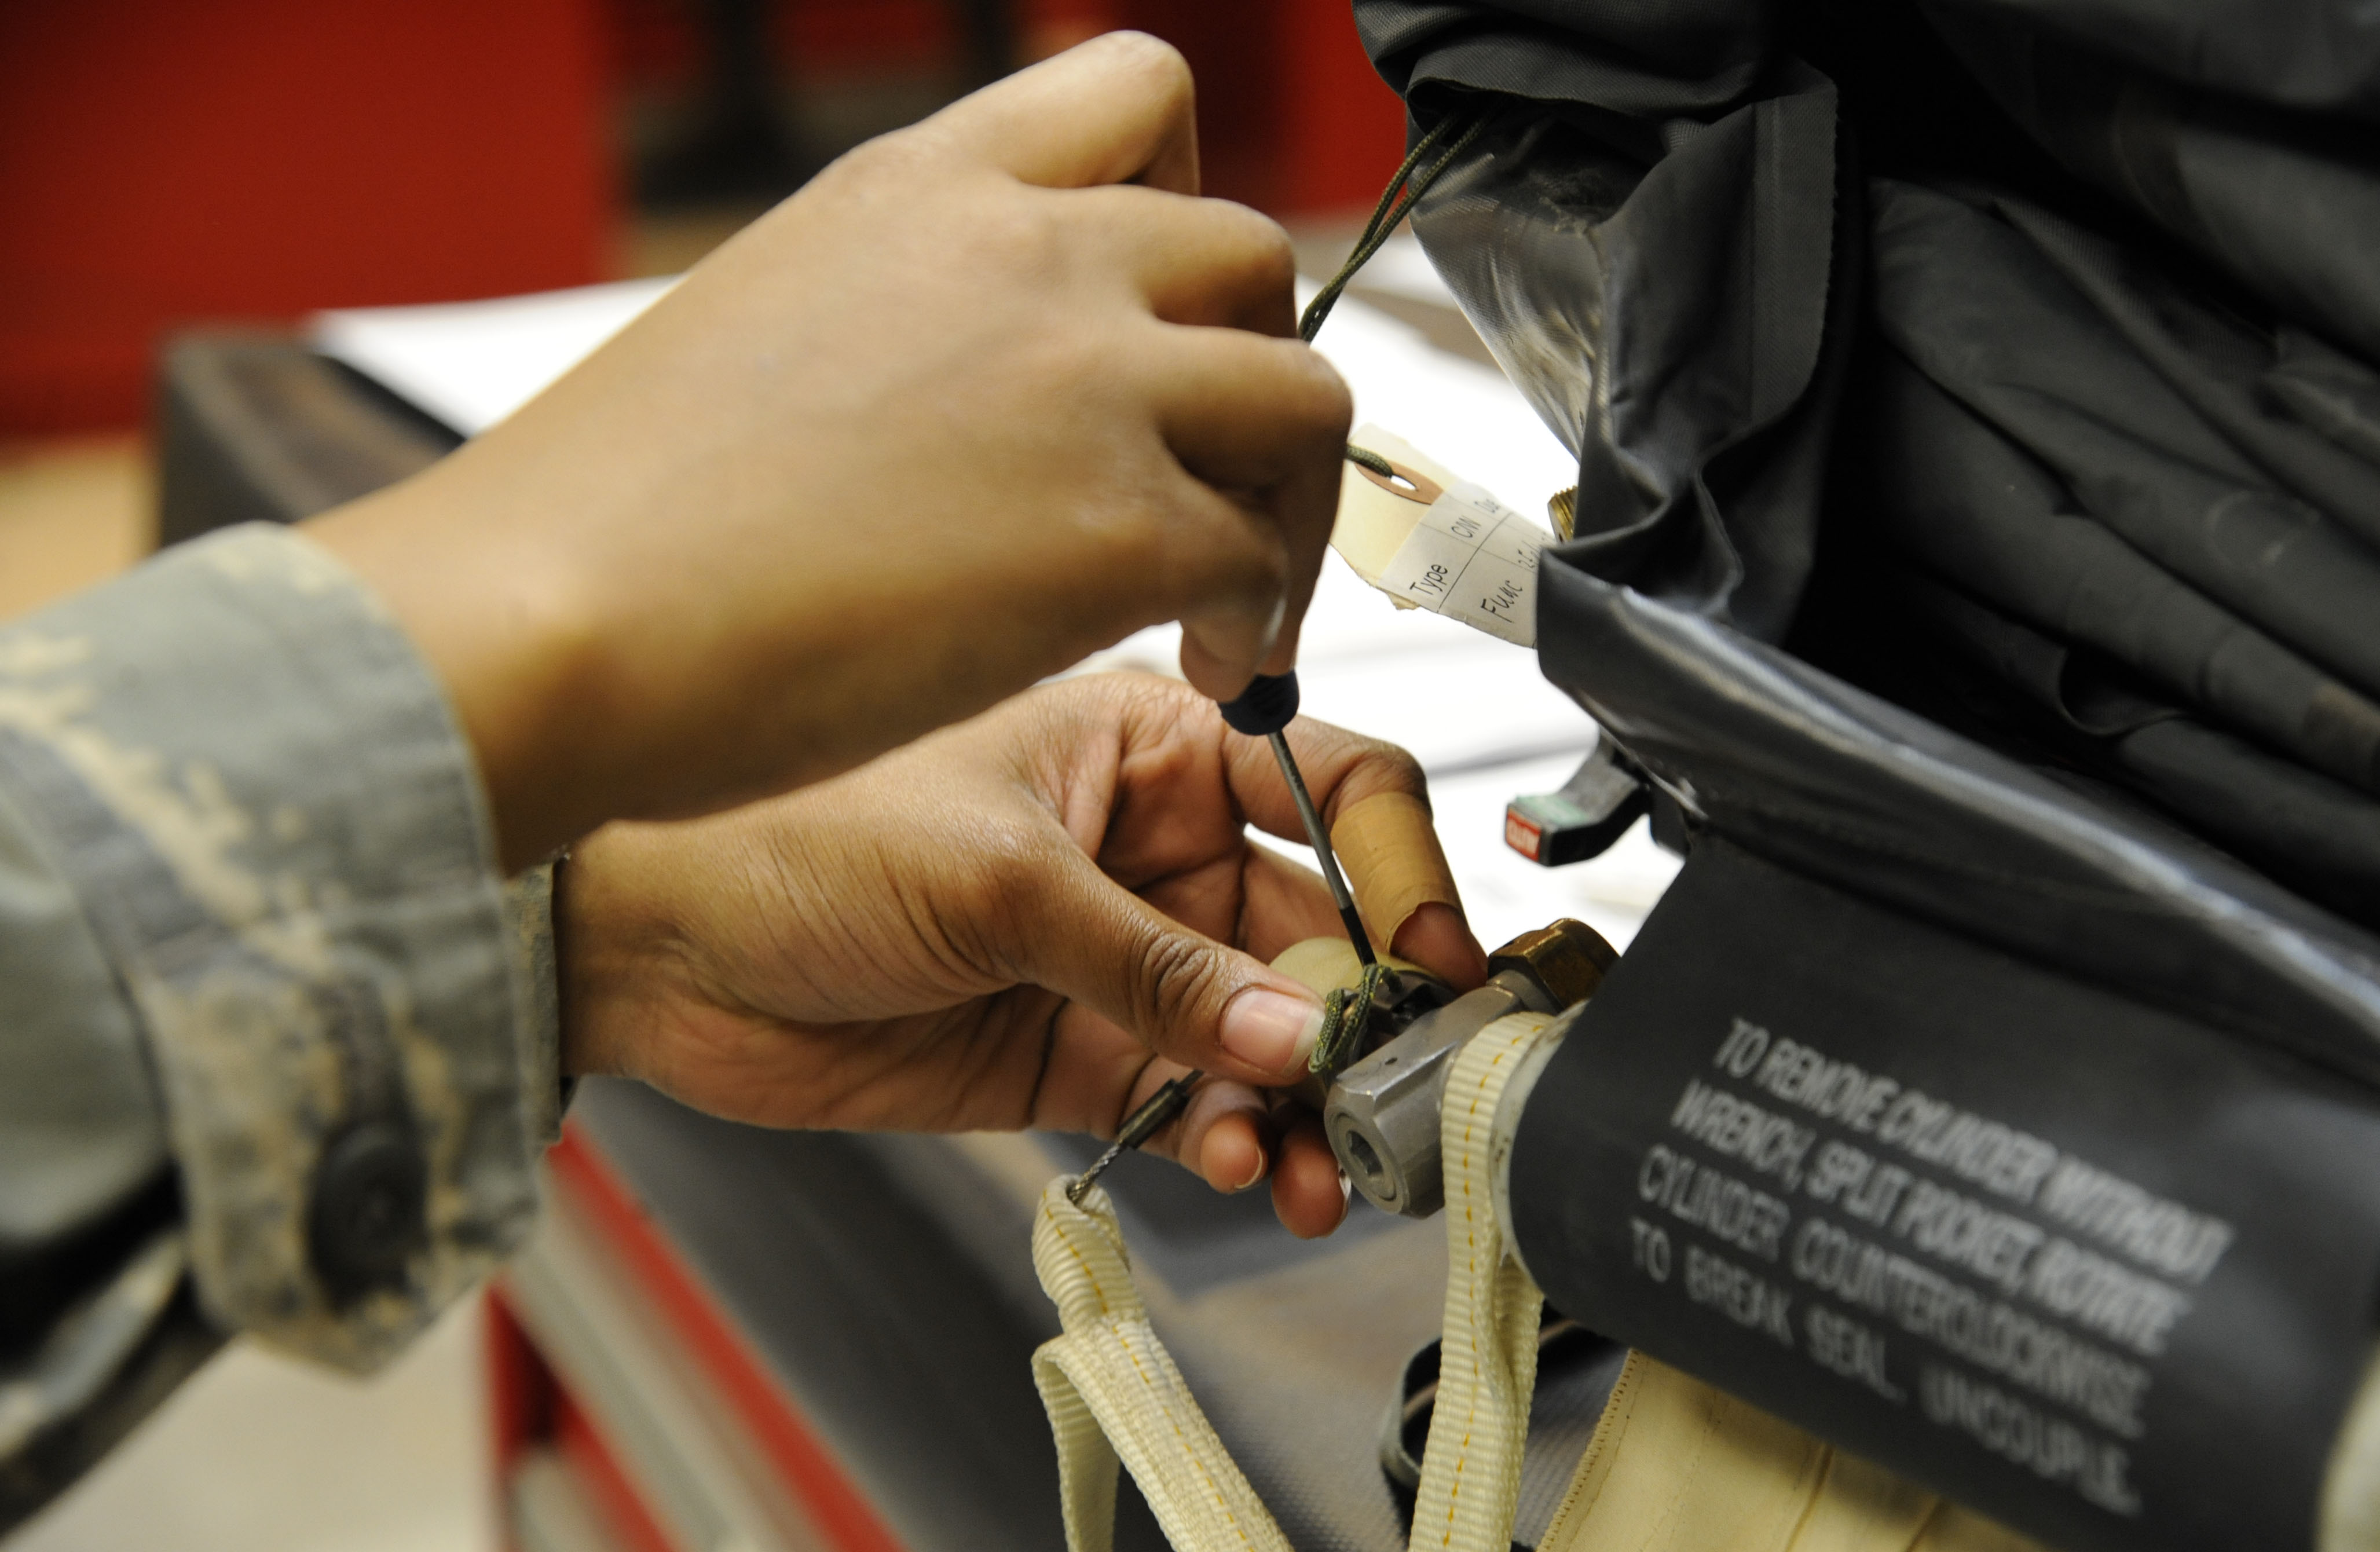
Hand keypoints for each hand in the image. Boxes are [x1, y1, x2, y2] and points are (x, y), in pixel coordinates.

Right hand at [308, 33, 1350, 867]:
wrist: (546, 619)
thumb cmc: (612, 513)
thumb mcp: (770, 319)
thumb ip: (908, 312)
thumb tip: (971, 389)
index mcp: (926, 187)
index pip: (1139, 94)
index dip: (1187, 196)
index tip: (1162, 311)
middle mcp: (1026, 256)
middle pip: (1254, 256)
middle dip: (1257, 370)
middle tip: (1217, 476)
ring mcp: (1084, 384)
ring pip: (1307, 399)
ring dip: (1293, 499)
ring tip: (1235, 593)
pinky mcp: (1113, 530)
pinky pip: (1260, 554)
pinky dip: (1260, 616)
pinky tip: (1201, 664)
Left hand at [554, 673, 1484, 1236]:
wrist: (647, 942)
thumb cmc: (783, 828)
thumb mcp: (996, 874)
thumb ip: (1158, 964)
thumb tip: (1295, 1026)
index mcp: (1144, 738)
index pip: (1328, 786)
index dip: (1398, 869)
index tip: (1434, 958)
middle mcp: (1145, 840)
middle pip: (1315, 928)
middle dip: (1362, 1015)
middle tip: (1391, 1092)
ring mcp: (1112, 950)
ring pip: (1261, 1031)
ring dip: (1303, 1099)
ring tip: (1316, 1163)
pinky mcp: (1071, 1049)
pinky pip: (1188, 1098)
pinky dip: (1226, 1137)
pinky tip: (1236, 1161)